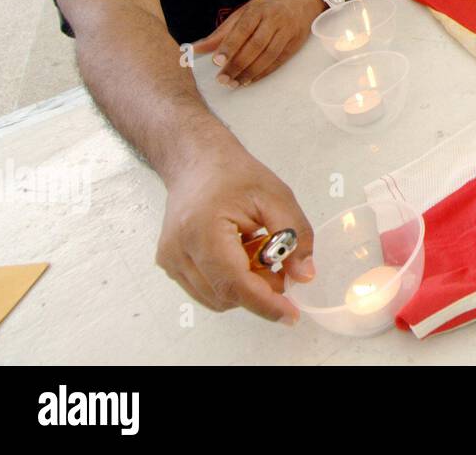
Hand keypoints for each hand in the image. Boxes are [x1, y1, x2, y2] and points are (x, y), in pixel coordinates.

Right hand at [157, 139, 314, 323]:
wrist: (197, 162)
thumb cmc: (234, 174)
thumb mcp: (277, 197)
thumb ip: (297, 236)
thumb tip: (304, 276)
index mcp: (203, 230)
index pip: (234, 283)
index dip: (265, 303)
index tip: (291, 314)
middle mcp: (179, 250)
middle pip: (227, 295)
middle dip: (260, 289)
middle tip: (281, 262)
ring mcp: (170, 260)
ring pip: (217, 298)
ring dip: (246, 285)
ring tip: (257, 249)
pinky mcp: (171, 264)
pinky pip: (207, 290)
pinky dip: (231, 281)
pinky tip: (240, 253)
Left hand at [195, 0, 322, 86]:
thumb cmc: (268, 5)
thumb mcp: (244, 11)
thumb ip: (222, 31)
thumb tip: (196, 48)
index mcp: (258, 9)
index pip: (243, 29)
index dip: (230, 45)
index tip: (217, 61)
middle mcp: (274, 19)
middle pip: (256, 45)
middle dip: (238, 64)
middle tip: (222, 79)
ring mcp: (288, 31)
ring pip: (269, 55)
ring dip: (251, 72)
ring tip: (235, 83)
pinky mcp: (296, 42)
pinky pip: (279, 60)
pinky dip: (264, 72)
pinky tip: (251, 79)